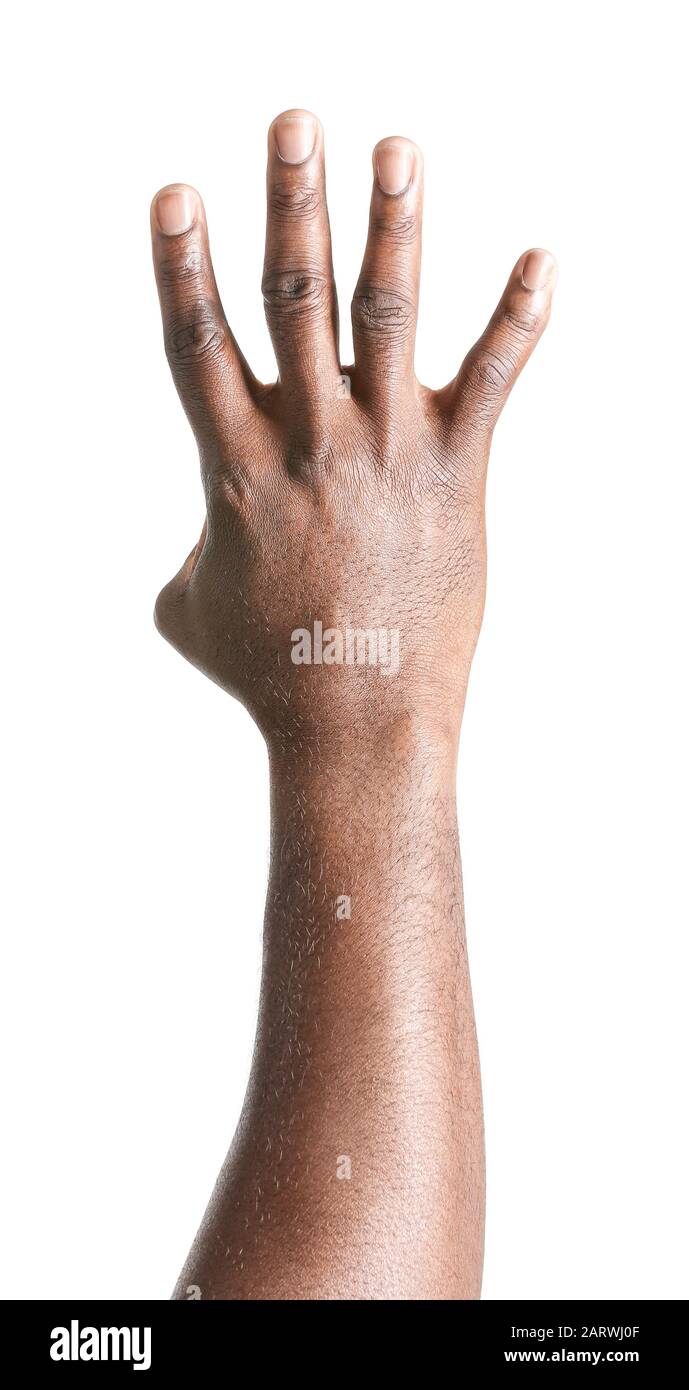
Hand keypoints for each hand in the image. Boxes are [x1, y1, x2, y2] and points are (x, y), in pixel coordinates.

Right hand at [151, 109, 555, 752]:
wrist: (355, 721)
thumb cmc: (268, 673)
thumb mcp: (191, 611)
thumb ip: (184, 561)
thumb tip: (186, 562)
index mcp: (235, 464)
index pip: (196, 342)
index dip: (182, 264)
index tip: (177, 193)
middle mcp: (308, 439)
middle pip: (293, 299)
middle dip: (290, 203)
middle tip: (293, 124)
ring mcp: (384, 450)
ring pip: (386, 315)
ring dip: (394, 224)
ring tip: (398, 148)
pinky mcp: (455, 470)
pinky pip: (493, 378)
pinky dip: (521, 316)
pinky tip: (546, 256)